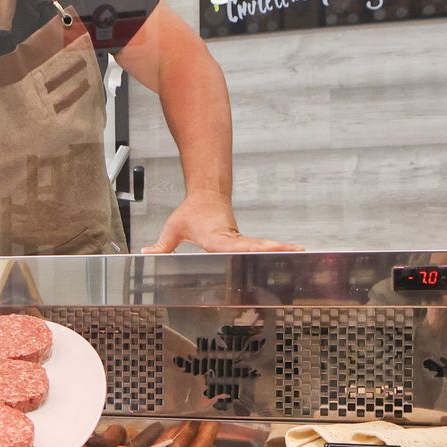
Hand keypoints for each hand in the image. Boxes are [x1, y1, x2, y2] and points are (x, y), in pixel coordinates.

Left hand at [140, 190, 302, 252]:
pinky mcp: (242, 240)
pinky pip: (259, 247)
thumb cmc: (190, 211)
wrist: (207, 192)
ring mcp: (239, 239)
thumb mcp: (173, 227)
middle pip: (253, 245)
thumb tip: (146, 253)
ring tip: (300, 251)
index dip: (242, 249)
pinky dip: (275, 250)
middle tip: (292, 251)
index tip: (256, 251)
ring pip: (260, 245)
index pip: (230, 245)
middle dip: (272, 248)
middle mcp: (230, 238)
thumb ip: (161, 244)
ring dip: (279, 248)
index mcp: (214, 237)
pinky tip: (291, 254)